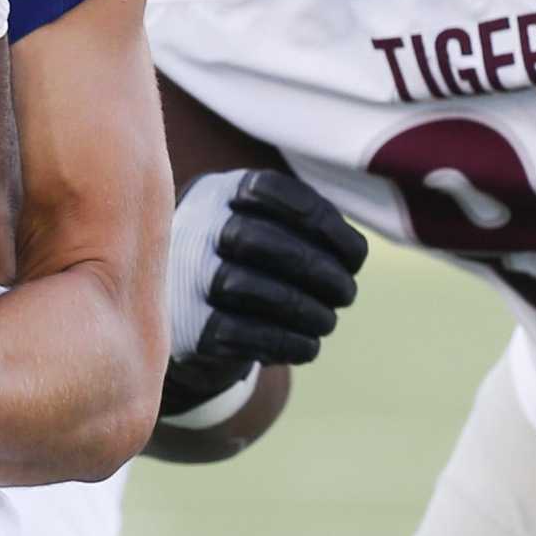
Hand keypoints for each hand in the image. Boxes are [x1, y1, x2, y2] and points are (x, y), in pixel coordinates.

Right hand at [167, 169, 367, 373]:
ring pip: (248, 288)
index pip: (271, 190)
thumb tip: (350, 256)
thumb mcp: (260, 221)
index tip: (355, 257)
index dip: (323, 222)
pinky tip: (307, 344)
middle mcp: (193, 225)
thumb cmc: (242, 260)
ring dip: (306, 311)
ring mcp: (185, 275)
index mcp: (219, 191)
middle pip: (257, 239)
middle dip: (318, 271)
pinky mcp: (189, 326)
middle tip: (346, 294)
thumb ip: (304, 224)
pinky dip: (287, 342)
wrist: (181, 309)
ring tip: (326, 321)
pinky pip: (242, 334)